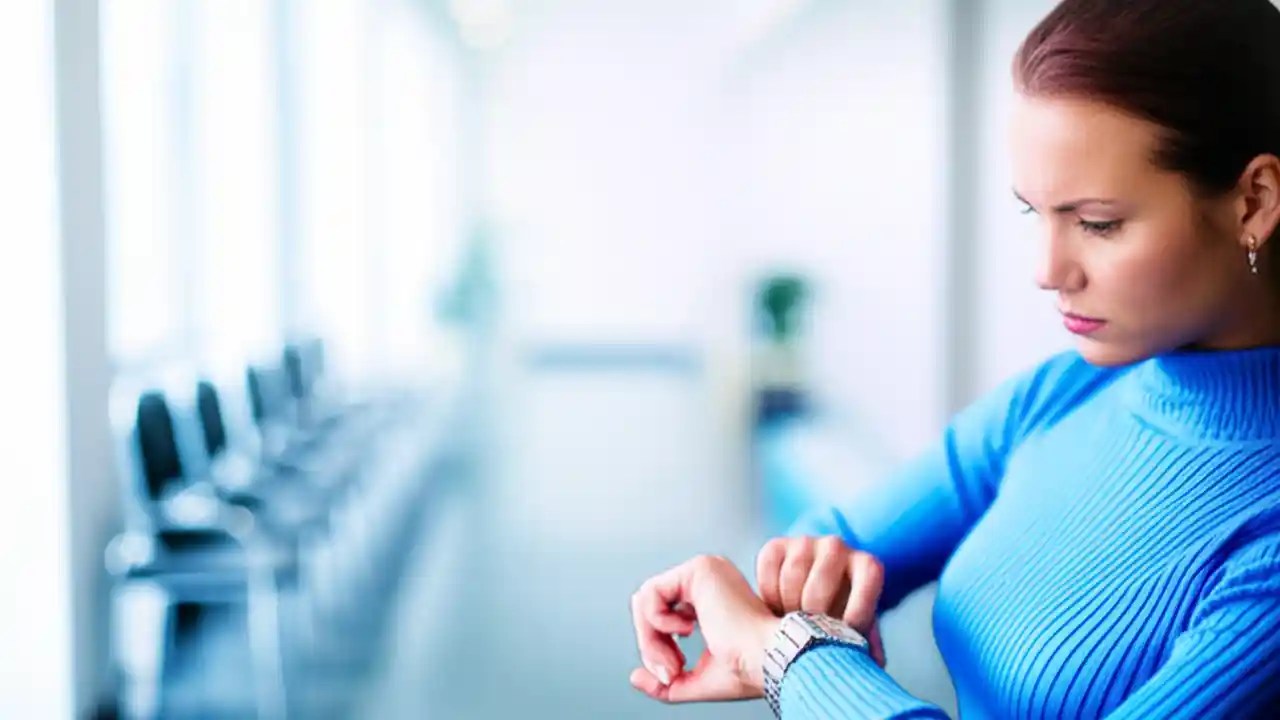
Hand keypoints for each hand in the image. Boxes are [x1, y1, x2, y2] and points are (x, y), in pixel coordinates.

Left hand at [629, 555, 780, 702]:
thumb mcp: (696, 679)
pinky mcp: (699, 569)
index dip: (657, 647)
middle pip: (650, 605)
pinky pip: (652, 592)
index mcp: (709, 600)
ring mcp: (704, 571)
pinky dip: (657, 622)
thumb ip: (666, 679)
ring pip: (646, 599)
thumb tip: (636, 677)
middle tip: (671, 671)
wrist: (766, 662)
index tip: (674, 674)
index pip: (662, 614)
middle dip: (651, 644)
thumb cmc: (746, 670)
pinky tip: (687, 631)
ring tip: (675, 661)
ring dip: (652, 638)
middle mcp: (707, 581)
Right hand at [756, 535, 886, 665]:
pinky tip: (776, 607)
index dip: (858, 607)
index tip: (844, 633)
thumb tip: (873, 662)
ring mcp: (805, 542)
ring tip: (792, 624)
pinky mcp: (775, 546)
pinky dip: (769, 594)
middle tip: (809, 635)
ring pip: (793, 575)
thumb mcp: (854, 633)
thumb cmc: (836, 623)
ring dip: (788, 605)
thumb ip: (866, 645)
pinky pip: (769, 568)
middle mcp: (836, 547)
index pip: (868, 575)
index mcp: (866, 565)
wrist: (804, 609)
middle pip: (823, 581)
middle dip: (813, 615)